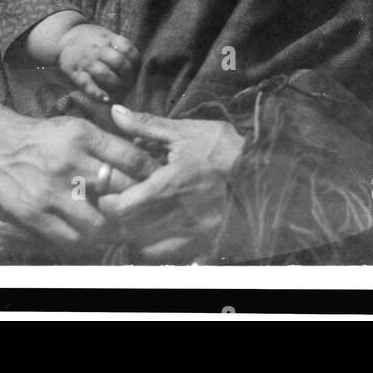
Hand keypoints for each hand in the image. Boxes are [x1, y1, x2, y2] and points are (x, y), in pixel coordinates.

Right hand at [0, 89, 156, 246]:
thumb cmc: (43, 136)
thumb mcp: (76, 126)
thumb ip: (107, 143)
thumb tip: (144, 161)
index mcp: (82, 135)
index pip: (129, 158)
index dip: (149, 173)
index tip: (159, 181)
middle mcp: (68, 162)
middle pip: (118, 190)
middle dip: (136, 201)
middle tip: (146, 208)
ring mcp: (50, 191)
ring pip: (98, 222)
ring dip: (113, 227)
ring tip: (122, 226)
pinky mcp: (35, 214)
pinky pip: (72, 238)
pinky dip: (88, 239)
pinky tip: (95, 233)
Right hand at [57, 24, 140, 102]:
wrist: (64, 36)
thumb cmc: (92, 39)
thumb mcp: (106, 35)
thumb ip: (120, 47)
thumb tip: (140, 64)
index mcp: (108, 38)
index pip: (128, 48)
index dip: (136, 60)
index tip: (138, 68)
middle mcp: (98, 49)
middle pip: (118, 61)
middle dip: (128, 73)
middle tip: (131, 81)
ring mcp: (87, 61)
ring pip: (104, 73)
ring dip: (116, 83)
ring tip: (120, 88)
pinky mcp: (76, 73)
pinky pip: (87, 85)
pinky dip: (97, 93)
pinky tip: (106, 99)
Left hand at [97, 105, 244, 260]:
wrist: (264, 169)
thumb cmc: (222, 148)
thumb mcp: (183, 131)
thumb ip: (145, 125)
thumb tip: (116, 113)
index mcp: (167, 187)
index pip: (122, 208)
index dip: (109, 203)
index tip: (108, 194)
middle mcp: (177, 217)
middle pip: (131, 232)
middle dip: (120, 221)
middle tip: (121, 207)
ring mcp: (193, 235)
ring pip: (150, 249)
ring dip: (139, 238)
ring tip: (140, 221)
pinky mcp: (208, 246)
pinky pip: (176, 259)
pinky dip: (163, 250)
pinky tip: (163, 235)